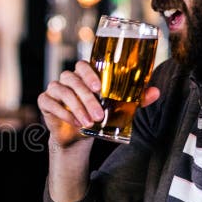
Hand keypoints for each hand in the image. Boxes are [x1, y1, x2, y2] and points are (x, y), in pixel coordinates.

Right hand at [37, 61, 159, 148]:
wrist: (78, 135)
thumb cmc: (97, 117)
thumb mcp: (117, 109)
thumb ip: (135, 100)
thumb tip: (155, 92)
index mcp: (85, 75)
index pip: (83, 65)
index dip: (89, 73)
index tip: (98, 87)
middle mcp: (68, 79)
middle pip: (73, 80)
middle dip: (86, 98)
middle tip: (98, 115)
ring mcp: (55, 89)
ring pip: (62, 92)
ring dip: (76, 108)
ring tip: (88, 123)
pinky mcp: (45, 101)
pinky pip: (50, 103)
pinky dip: (63, 113)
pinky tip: (75, 123)